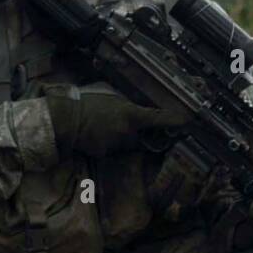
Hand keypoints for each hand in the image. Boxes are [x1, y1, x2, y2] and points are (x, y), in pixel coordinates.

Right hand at [43, 81, 169, 157]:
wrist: (66, 119)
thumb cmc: (89, 103)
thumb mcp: (113, 99)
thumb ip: (130, 107)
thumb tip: (143, 111)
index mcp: (131, 115)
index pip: (158, 119)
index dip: (174, 121)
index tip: (186, 122)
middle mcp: (128, 132)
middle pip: (144, 137)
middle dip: (142, 133)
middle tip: (131, 125)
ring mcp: (117, 145)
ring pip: (129, 144)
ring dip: (125, 138)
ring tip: (108, 126)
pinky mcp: (106, 153)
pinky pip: (114, 149)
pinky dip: (110, 143)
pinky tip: (98, 134)